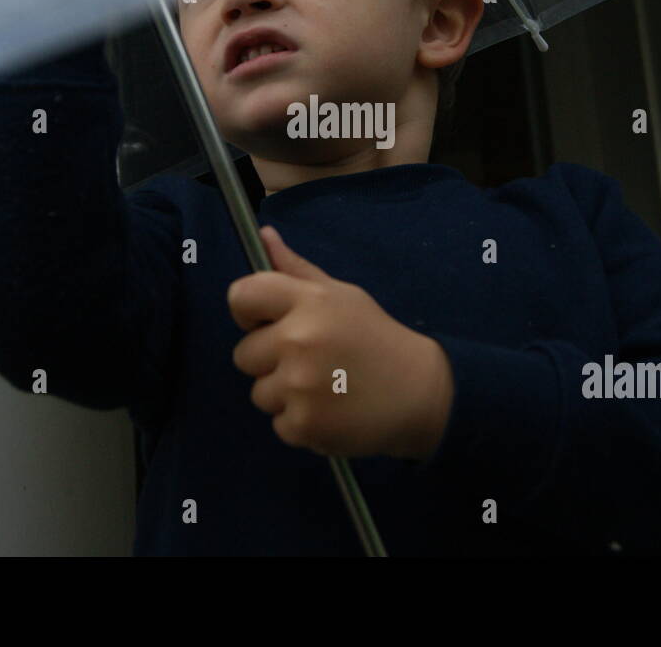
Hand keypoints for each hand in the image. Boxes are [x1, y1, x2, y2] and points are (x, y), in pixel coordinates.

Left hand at [229, 226, 453, 460]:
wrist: (419, 391)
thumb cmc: (375, 338)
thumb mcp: (341, 295)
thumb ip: (296, 270)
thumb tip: (264, 235)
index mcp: (309, 301)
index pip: (241, 296)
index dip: (247, 311)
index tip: (267, 322)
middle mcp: (300, 339)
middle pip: (244, 354)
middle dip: (270, 360)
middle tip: (312, 360)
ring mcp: (300, 385)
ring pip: (259, 393)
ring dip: (285, 394)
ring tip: (325, 386)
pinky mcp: (304, 424)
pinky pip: (277, 423)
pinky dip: (300, 423)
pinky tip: (330, 410)